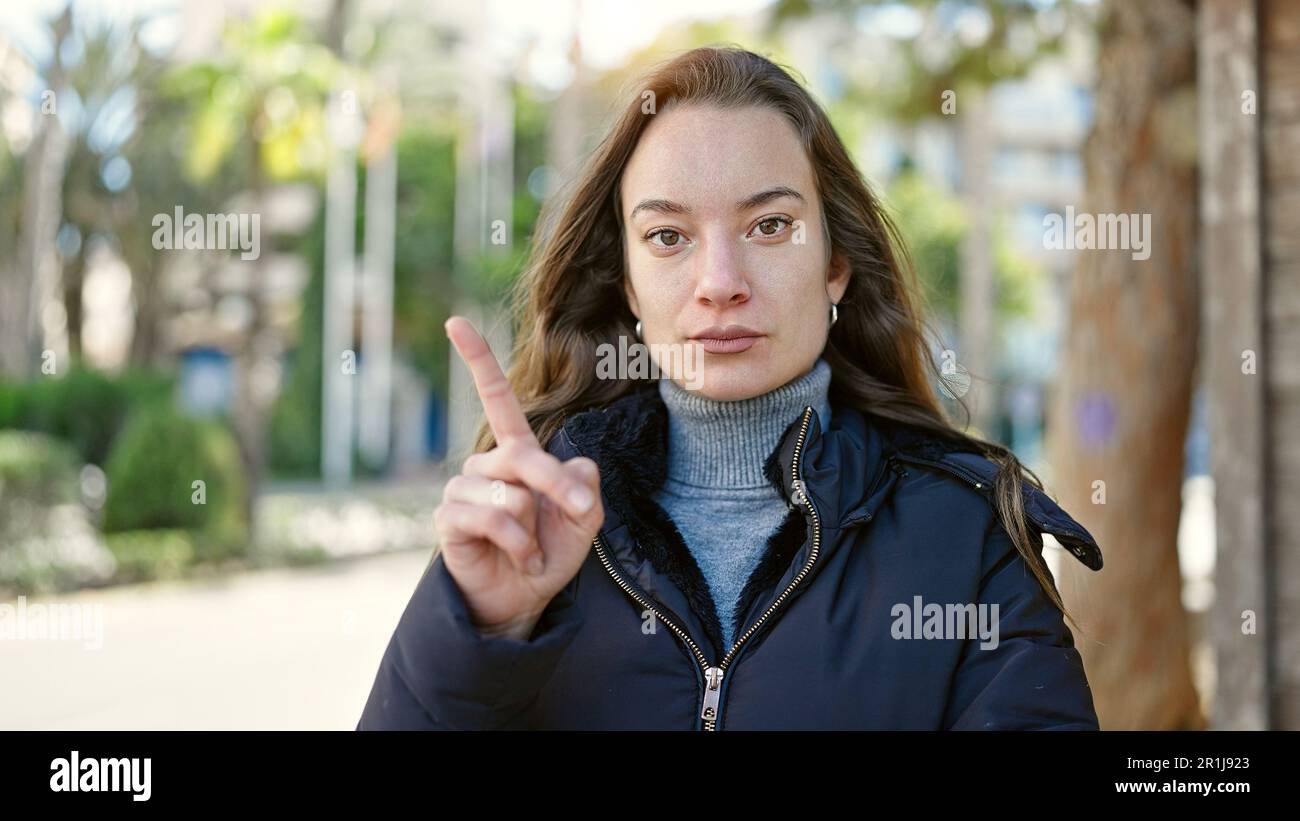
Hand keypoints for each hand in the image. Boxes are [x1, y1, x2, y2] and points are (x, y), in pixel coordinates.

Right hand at [433, 316, 603, 639]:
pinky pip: (490, 517)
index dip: (477, 360)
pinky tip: (518, 557)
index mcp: (516, 452)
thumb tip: (577, 466)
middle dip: (558, 487)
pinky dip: (517, 543)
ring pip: (511, 494)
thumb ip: (587, 488)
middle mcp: (486, 464)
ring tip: (530, 549)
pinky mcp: (450, 518)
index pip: (496, 399)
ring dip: (534, 529)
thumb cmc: (551, 551)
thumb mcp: (585, 520)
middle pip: (525, 457)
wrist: (523, 598)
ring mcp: (463, 490)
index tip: (455, 322)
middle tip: (579, 512)